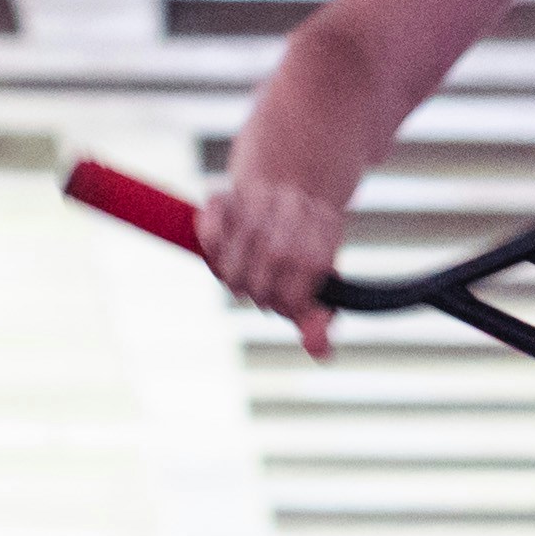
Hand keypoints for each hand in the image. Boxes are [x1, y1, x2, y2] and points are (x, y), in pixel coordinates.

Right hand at [193, 154, 347, 348]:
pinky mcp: (222, 194)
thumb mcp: (318, 284)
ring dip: (233, 276)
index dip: (290, 299)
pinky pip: (210, 227)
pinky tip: (220, 254)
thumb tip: (318, 350)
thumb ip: (319, 323)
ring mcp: (256, 195)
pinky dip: (211, 248)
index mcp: (324, 225)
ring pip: (239, 249)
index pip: (308, 268)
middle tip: (258, 293)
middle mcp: (293, 203)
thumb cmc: (299, 252)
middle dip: (261, 289)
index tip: (284, 302)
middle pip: (274, 256)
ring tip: (239, 281)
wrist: (284, 185)